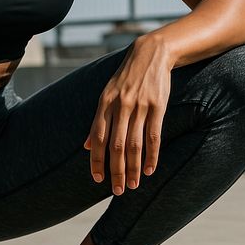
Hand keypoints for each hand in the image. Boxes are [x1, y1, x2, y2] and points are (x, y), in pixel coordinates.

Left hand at [83, 35, 173, 194]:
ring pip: (134, 144)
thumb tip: (87, 146)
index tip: (97, 179)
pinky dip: (152, 155)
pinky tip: (150, 170)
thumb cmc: (127, 77)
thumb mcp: (107, 94)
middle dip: (115, 170)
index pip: (98, 138)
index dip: (97, 160)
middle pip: (115, 145)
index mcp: (104, 103)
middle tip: (117, 190)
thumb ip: (98, 120)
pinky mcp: (158, 106)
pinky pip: (153, 136)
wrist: (151, 53)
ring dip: (133, 167)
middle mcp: (120, 106)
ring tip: (133, 184)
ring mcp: (140, 106)